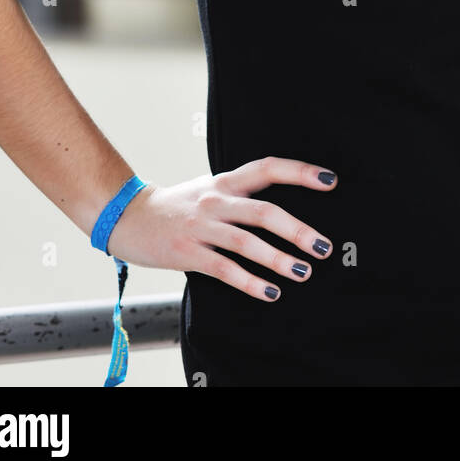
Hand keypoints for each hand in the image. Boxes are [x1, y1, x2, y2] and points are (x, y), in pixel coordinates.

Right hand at [103, 157, 337, 300]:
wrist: (129, 216)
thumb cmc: (178, 206)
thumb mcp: (209, 190)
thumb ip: (240, 195)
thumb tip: (283, 210)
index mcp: (225, 181)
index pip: (268, 168)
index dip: (300, 172)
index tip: (330, 181)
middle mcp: (216, 201)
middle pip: (263, 211)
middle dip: (297, 230)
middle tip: (324, 246)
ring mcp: (201, 227)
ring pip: (246, 242)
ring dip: (278, 259)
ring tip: (303, 272)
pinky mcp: (187, 253)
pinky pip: (224, 269)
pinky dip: (250, 282)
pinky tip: (270, 292)